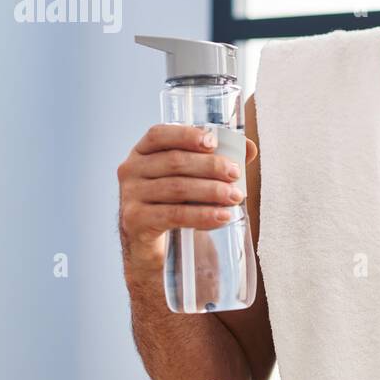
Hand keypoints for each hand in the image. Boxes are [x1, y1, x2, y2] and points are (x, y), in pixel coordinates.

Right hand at [117, 123, 257, 274]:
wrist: (153, 245)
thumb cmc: (175, 203)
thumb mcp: (192, 179)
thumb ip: (217, 161)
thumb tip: (250, 148)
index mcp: (142, 152)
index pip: (159, 134)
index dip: (186, 135)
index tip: (213, 142)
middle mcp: (131, 170)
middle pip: (174, 162)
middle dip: (210, 166)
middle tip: (236, 174)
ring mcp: (130, 195)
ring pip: (177, 188)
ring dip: (211, 191)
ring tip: (235, 197)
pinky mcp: (135, 220)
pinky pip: (174, 215)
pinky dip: (202, 215)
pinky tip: (222, 217)